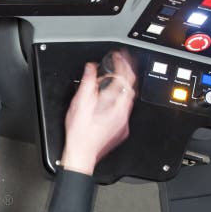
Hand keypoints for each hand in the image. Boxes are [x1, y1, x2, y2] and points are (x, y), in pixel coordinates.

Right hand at [61, 50, 136, 175]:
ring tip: (118, 77)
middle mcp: (122, 113)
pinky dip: (121, 99)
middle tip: (122, 62)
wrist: (82, 155)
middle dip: (127, 72)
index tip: (119, 56)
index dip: (123, 64)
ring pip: (129, 98)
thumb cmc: (79, 134)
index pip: (125, 78)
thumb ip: (87, 84)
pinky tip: (114, 98)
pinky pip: (125, 109)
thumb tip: (90, 68)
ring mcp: (123, 122)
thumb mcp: (79, 105)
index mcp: (113, 104)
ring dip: (124, 86)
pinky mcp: (121, 129)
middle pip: (130, 87)